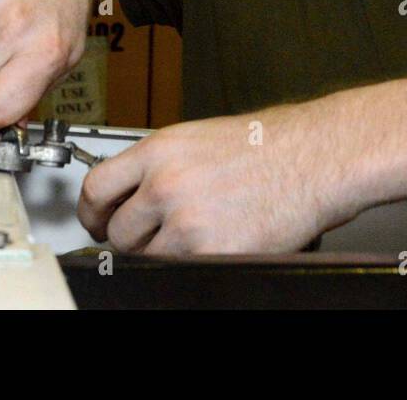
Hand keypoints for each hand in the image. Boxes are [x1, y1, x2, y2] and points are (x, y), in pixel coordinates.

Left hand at [77, 102, 356, 253]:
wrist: (313, 158)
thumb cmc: (269, 144)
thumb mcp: (199, 137)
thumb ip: (161, 164)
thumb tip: (134, 192)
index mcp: (159, 150)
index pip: (96, 187)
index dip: (92, 211)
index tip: (97, 220)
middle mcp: (166, 183)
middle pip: (118, 230)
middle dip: (129, 238)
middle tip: (147, 236)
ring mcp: (187, 221)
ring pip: (146, 257)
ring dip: (161, 253)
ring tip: (191, 236)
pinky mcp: (211, 251)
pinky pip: (181, 270)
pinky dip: (193, 263)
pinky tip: (215, 242)